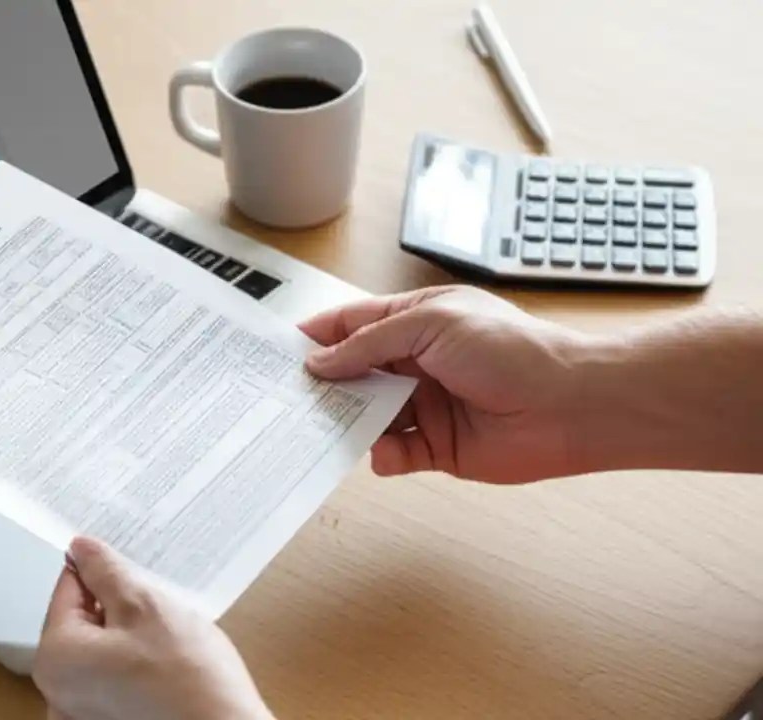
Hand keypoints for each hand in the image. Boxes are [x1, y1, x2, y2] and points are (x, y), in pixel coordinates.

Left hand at [33, 537, 272, 719]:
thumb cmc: (187, 677)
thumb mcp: (145, 605)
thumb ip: (106, 572)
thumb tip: (82, 549)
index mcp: (56, 659)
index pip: (67, 590)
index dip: (100, 571)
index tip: (127, 568)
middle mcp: (58, 694)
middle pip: (81, 625)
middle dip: (116, 609)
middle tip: (157, 610)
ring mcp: (82, 715)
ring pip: (99, 653)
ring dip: (127, 639)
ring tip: (166, 642)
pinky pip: (111, 681)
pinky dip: (132, 668)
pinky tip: (164, 669)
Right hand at [300, 286, 593, 483]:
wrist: (570, 406)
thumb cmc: (510, 350)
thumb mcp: (430, 325)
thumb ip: (370, 344)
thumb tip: (320, 362)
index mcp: (416, 321)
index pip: (353, 325)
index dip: (318, 336)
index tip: (278, 350)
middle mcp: (416, 363)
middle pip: (354, 373)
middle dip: (324, 383)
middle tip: (287, 395)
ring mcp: (426, 406)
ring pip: (368, 416)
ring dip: (347, 421)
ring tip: (323, 426)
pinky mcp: (437, 448)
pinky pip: (394, 454)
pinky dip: (382, 455)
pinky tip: (383, 451)